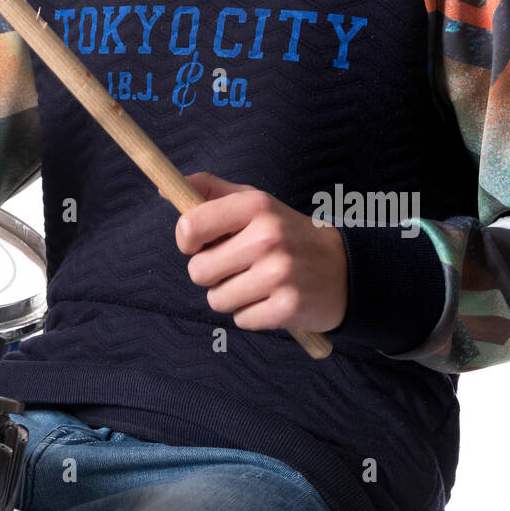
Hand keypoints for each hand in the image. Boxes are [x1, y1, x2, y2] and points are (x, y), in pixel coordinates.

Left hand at [167, 171, 348, 332]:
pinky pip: (240, 320)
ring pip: (216, 299)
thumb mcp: (254, 202)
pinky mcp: (287, 307)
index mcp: (255, 205)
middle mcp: (267, 236)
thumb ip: (210, 192)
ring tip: (256, 283)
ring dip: (231, 296)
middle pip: (198, 271)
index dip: (187, 241)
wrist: (345, 268)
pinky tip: (271, 299)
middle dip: (211, 273)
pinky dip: (251, 314)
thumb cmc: (287, 233)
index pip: (190, 226)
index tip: (201, 244)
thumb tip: (164, 190)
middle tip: (237, 266)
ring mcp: (279, 273)